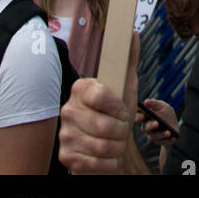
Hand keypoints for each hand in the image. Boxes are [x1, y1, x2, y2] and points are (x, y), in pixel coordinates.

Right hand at [59, 33, 139, 174]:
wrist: (102, 143)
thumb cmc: (114, 112)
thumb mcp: (124, 86)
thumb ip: (128, 61)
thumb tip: (134, 34)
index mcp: (81, 88)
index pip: (99, 96)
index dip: (117, 107)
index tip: (124, 112)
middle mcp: (67, 109)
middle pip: (102, 126)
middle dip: (122, 132)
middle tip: (124, 131)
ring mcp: (64, 134)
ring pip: (100, 146)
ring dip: (117, 148)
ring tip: (118, 143)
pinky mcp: (65, 156)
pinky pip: (93, 164)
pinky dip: (109, 164)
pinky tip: (109, 157)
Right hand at [136, 98, 178, 145]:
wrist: (174, 125)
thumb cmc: (166, 113)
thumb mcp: (162, 106)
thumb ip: (154, 103)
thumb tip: (146, 102)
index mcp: (146, 116)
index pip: (139, 116)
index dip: (138, 117)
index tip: (140, 117)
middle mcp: (147, 126)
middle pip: (146, 127)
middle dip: (151, 126)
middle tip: (157, 123)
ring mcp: (152, 135)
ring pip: (153, 136)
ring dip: (161, 134)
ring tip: (168, 132)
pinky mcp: (158, 141)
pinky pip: (161, 142)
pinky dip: (167, 140)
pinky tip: (172, 137)